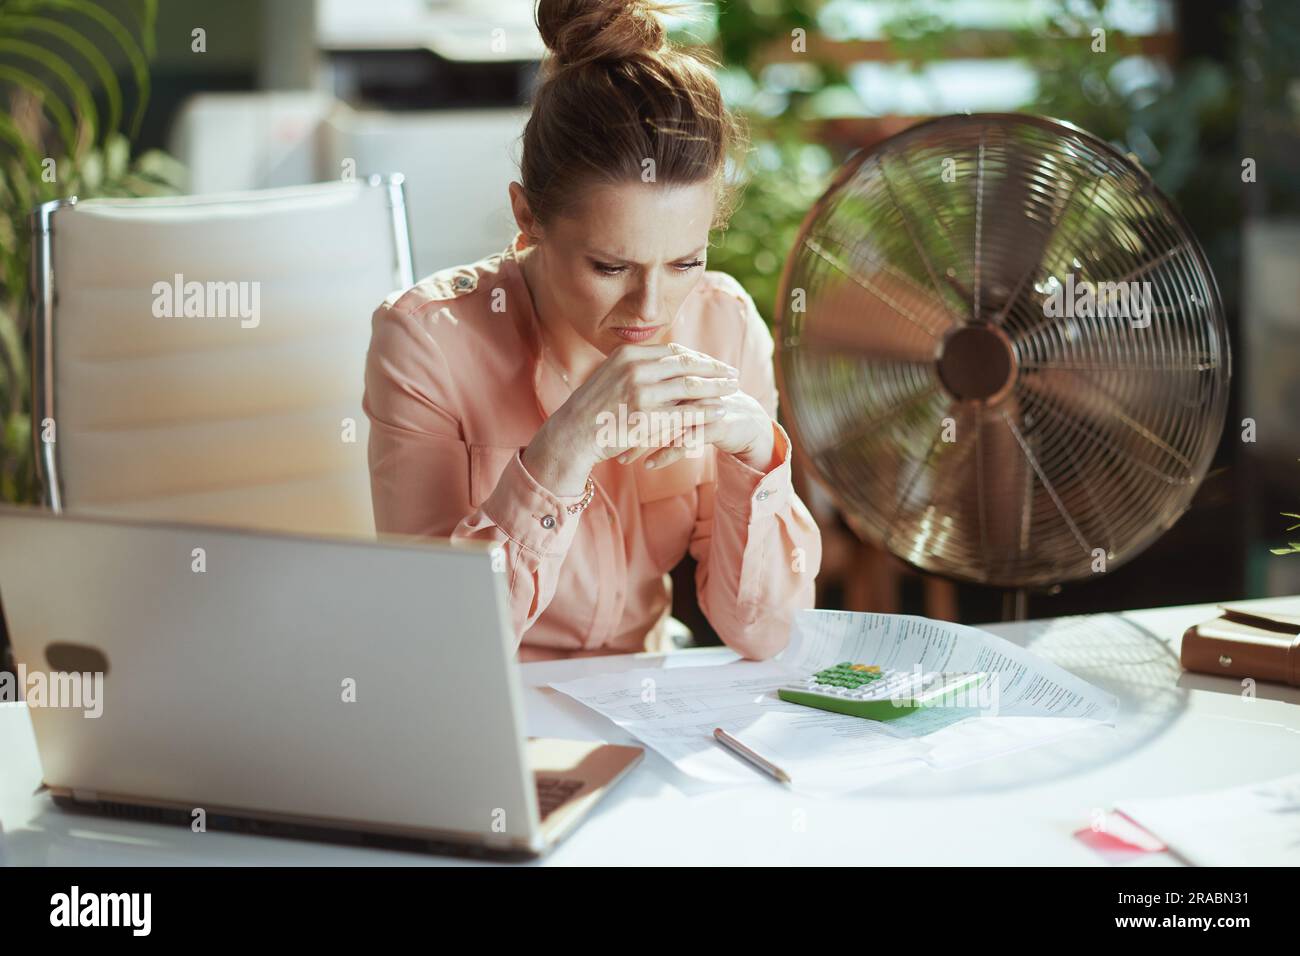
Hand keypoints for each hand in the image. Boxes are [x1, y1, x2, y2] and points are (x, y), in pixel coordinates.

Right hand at [522, 342, 738, 495]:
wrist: (572, 434)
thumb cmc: (592, 409)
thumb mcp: (609, 375)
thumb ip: (635, 366)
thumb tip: (661, 360)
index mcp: (628, 355)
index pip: (673, 351)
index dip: (698, 357)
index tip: (714, 363)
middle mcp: (636, 369)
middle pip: (686, 365)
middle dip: (714, 369)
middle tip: (733, 372)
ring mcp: (642, 393)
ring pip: (690, 387)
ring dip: (716, 388)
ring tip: (733, 389)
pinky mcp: (647, 418)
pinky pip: (685, 412)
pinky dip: (706, 411)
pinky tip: (720, 411)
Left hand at [617, 385, 776, 472]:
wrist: (746, 419)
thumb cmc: (706, 408)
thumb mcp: (678, 399)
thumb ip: (654, 393)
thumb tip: (616, 397)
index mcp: (677, 375)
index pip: (642, 386)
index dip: (618, 405)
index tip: (597, 424)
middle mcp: (689, 386)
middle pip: (650, 402)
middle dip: (624, 425)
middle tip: (603, 444)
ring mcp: (703, 403)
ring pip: (666, 422)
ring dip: (642, 442)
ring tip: (622, 460)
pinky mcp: (716, 422)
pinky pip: (687, 439)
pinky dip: (667, 453)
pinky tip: (649, 465)